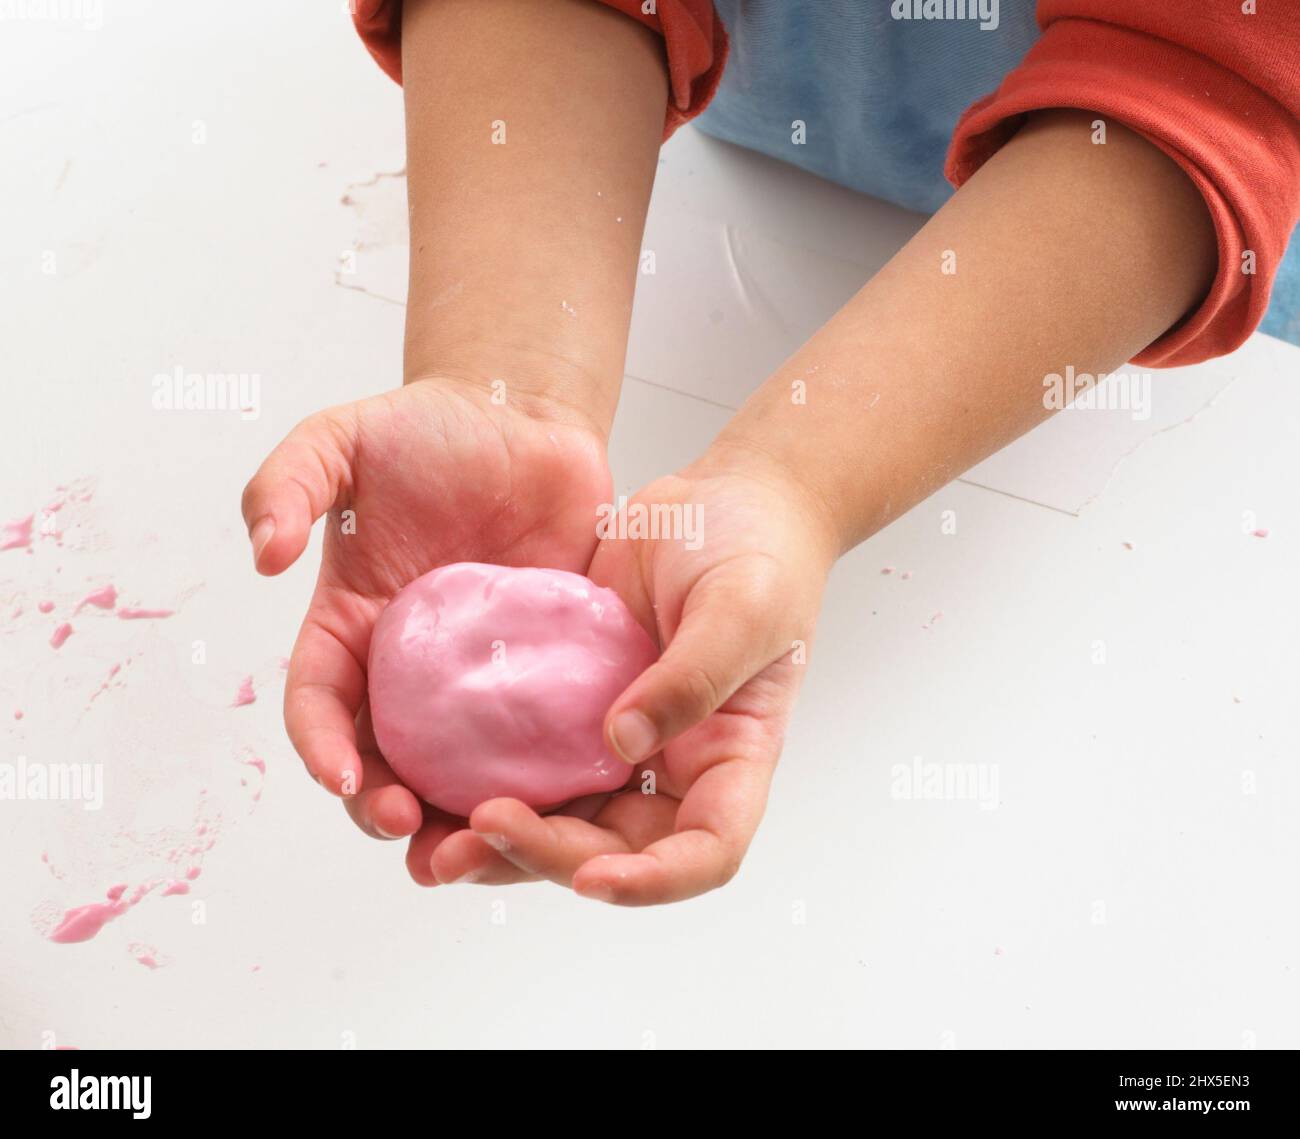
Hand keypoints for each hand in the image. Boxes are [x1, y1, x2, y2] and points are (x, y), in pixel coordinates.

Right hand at [240, 375, 610, 883]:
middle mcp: (410, 670)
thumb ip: (290, 481)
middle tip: (411, 831)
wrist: (525, 418)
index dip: (320, 747)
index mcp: (353, 629)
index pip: (320, 704)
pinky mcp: (546, 674)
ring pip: (462, 772)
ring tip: (481, 848)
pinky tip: (560, 802)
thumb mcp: (344, 437)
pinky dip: (545, 778)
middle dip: (385, 808)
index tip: (341, 777)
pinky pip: (543, 737)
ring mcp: (481, 680)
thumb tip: (263, 555)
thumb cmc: (429, 429)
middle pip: (385, 762)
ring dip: (461, 818)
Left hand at [460, 454, 838, 904]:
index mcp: (728, 756)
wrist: (720, 499)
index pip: (705, 850)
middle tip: (477, 835)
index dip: (652, 882)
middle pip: (613, 848)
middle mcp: (672, 764)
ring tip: (434, 842)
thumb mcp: (741, 607)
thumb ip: (693, 676)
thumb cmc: (757, 550)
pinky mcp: (571, 701)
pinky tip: (428, 775)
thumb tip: (625, 743)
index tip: (592, 877)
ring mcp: (618, 737)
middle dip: (546, 859)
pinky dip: (481, 772)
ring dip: (502, 839)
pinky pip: (526, 753)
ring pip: (560, 816)